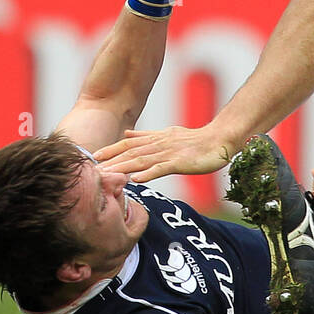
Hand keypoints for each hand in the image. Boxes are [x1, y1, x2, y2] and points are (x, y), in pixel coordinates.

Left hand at [95, 124, 236, 181]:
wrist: (221, 139)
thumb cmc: (198, 140)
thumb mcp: (168, 134)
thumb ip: (147, 135)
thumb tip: (127, 134)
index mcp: (156, 138)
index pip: (129, 144)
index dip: (111, 149)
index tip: (94, 157)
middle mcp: (160, 144)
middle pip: (131, 153)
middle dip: (111, 160)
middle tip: (92, 170)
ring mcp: (170, 153)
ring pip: (142, 160)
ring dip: (123, 167)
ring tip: (107, 175)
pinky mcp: (181, 162)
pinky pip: (162, 168)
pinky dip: (148, 173)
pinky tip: (135, 179)